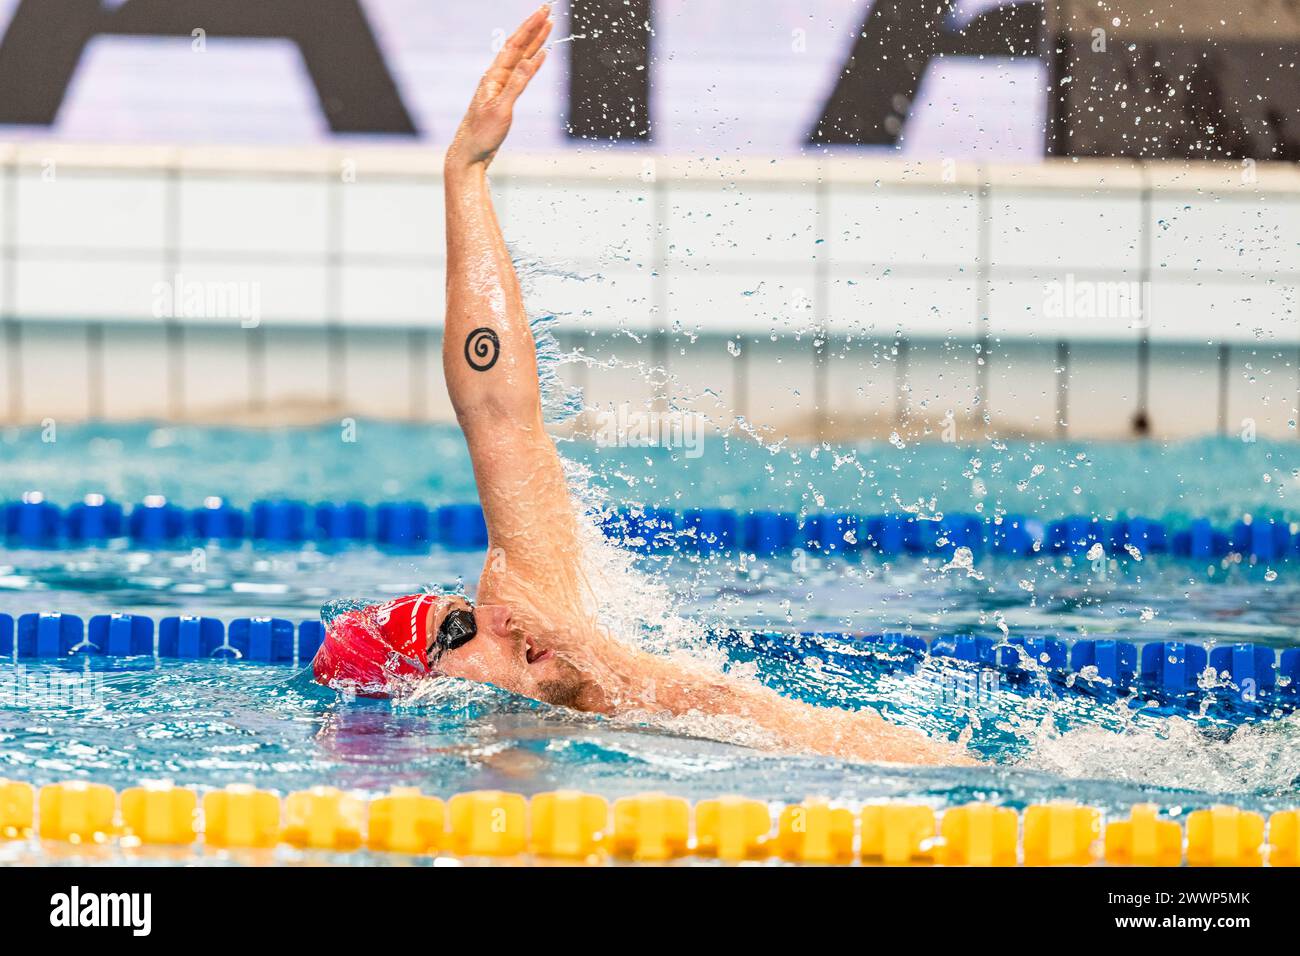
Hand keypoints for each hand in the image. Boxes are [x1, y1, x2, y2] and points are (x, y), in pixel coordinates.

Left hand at [446, 5, 552, 170]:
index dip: (530, 28)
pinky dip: (533, 62)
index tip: (544, 14)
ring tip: (547, 26)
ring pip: (521, 58)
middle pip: (518, 46)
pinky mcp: (505, 97)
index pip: (515, 46)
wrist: (470, 153)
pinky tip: (540, 55)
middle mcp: (497, 77)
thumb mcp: (501, 110)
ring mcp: (501, 86)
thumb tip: (531, 60)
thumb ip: (516, 84)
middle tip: (548, 10)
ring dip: (534, 41)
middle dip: (533, 28)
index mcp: (494, 77)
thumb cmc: (482, 135)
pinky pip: (522, 73)